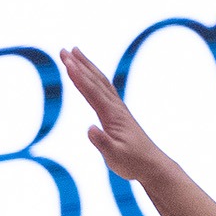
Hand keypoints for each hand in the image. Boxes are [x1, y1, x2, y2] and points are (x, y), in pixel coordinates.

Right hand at [61, 46, 173, 183]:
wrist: (152, 165)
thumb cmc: (132, 163)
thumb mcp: (114, 157)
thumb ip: (101, 143)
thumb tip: (89, 129)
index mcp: (112, 115)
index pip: (92, 92)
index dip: (78, 77)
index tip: (66, 63)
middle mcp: (116, 107)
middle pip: (95, 80)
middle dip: (79, 64)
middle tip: (63, 50)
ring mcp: (118, 108)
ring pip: (100, 81)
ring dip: (87, 66)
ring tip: (75, 53)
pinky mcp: (118, 113)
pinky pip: (104, 89)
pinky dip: (95, 77)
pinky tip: (90, 75)